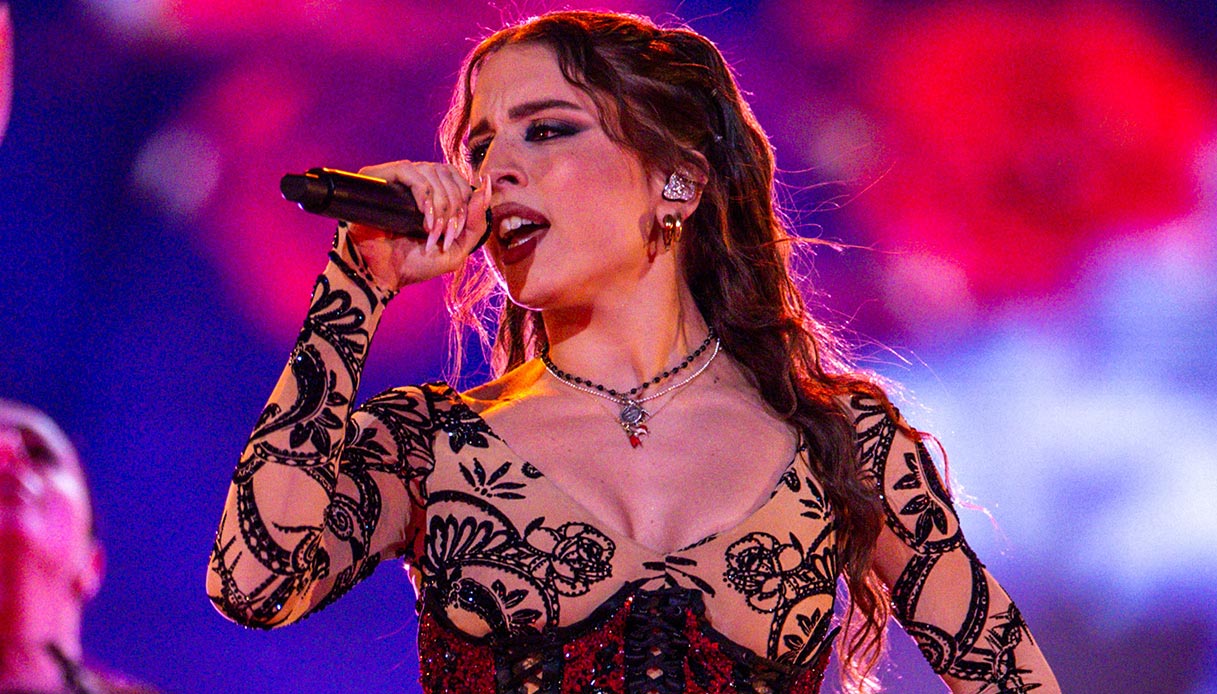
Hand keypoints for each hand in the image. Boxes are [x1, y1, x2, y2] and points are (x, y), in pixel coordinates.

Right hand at [344, 160, 490, 290]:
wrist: (383, 274)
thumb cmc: (416, 263)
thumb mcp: (458, 247)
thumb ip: (476, 220)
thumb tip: (486, 185)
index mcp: (435, 194)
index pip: (460, 180)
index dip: (465, 202)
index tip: (456, 230)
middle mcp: (417, 182)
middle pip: (448, 173)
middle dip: (453, 206)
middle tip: (444, 234)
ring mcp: (398, 180)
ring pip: (431, 170)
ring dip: (439, 203)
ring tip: (431, 229)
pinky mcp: (378, 179)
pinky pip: (407, 170)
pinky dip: (421, 191)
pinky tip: (422, 213)